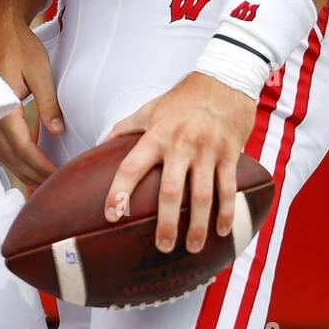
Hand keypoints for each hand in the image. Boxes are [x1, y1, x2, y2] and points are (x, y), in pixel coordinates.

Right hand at [0, 0, 61, 186]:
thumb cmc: (18, 45)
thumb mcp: (39, 71)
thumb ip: (48, 103)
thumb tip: (57, 133)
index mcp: (2, 107)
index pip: (23, 148)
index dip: (41, 166)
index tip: (59, 176)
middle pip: (11, 158)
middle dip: (34, 175)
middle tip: (56, 187)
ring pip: (3, 156)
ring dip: (23, 172)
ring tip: (45, 183)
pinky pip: (0, 145)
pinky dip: (14, 160)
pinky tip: (28, 166)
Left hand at [104, 73, 256, 254]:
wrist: (224, 80)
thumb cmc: (183, 98)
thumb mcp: (150, 108)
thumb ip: (125, 128)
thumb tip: (99, 146)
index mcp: (157, 134)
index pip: (131, 166)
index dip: (119, 191)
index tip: (111, 215)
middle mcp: (181, 143)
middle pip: (171, 190)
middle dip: (166, 223)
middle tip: (162, 247)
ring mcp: (207, 150)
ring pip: (202, 195)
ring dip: (198, 225)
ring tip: (193, 247)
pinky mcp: (229, 153)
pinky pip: (228, 188)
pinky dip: (227, 213)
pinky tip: (222, 232)